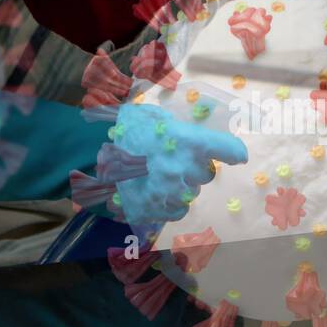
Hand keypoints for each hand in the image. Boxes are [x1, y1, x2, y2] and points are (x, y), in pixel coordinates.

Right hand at [108, 103, 248, 226]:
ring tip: (158, 173)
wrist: (91, 153)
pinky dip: (171, 202)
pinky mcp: (157, 209)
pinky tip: (156, 190)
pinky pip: (177, 210)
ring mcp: (171, 193)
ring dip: (181, 184)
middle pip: (207, 174)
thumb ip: (180, 125)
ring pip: (191, 193)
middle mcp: (184, 169)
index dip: (233, 152)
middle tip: (174, 158)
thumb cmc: (126, 130)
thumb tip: (196, 130)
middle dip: (195, 166)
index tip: (235, 155)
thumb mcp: (155, 116)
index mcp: (188, 141)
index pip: (229, 150)